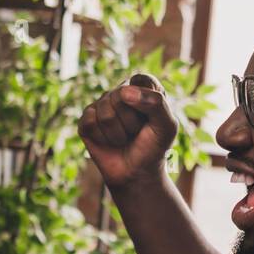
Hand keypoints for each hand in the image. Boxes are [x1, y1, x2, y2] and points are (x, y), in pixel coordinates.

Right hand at [78, 72, 177, 189]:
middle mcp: (121, 93)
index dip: (145, 100)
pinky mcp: (87, 121)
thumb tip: (125, 92)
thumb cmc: (153, 148)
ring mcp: (102, 106)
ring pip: (105, 112)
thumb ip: (156, 103)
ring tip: (123, 139)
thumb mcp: (167, 126)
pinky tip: (108, 142)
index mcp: (143, 88)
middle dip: (131, 122)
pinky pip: (90, 122)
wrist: (136, 174)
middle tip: (136, 133)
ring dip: (118, 134)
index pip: (141, 79)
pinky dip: (102, 138)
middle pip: (120, 96)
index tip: (151, 117)